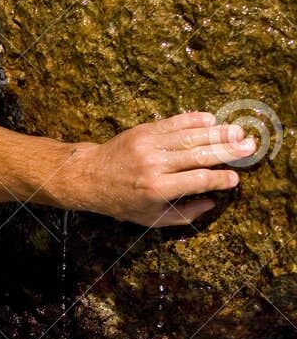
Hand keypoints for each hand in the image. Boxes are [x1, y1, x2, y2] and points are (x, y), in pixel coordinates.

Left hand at [74, 111, 255, 225]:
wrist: (88, 176)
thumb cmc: (121, 201)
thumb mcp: (149, 218)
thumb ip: (183, 215)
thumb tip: (212, 203)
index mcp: (157, 189)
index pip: (198, 180)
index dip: (221, 179)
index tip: (235, 178)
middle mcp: (154, 166)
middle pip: (199, 155)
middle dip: (228, 151)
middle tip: (249, 147)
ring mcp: (148, 146)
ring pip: (190, 137)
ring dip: (217, 133)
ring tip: (238, 131)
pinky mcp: (143, 131)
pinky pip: (173, 123)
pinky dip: (194, 120)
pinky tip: (211, 119)